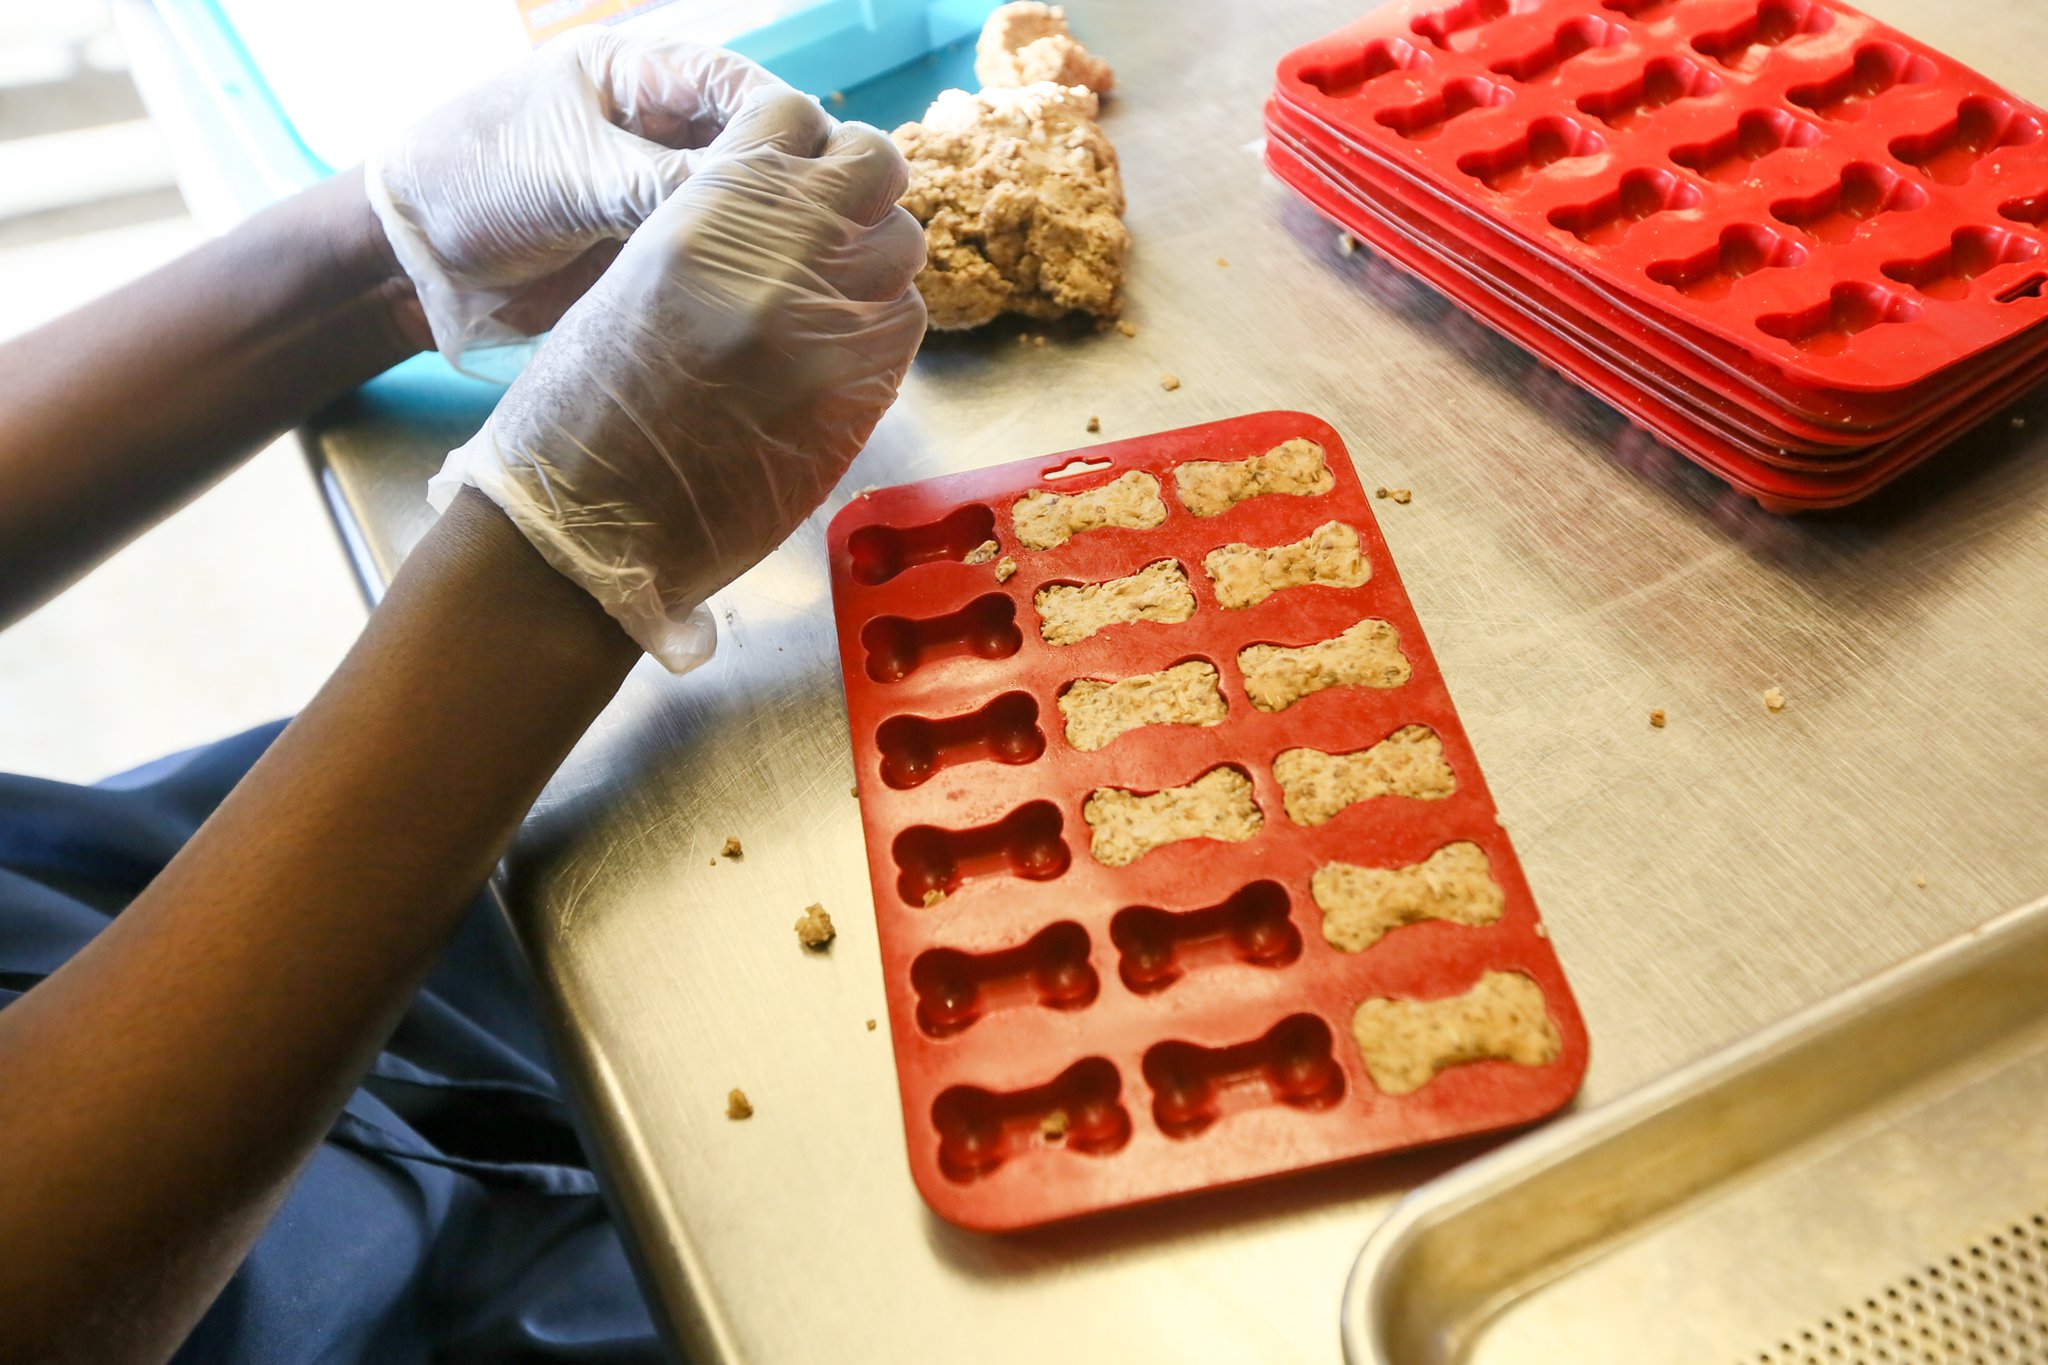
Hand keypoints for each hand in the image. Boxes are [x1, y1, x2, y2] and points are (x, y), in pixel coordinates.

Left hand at [366, 17, 778, 362]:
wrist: (404, 260)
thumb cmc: (470, 179)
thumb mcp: (573, 172)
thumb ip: (666, 181)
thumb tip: (768, 197)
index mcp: (637, 75)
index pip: (742, 87)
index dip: (787, 124)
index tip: (818, 174)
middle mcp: (657, 129)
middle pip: (754, 147)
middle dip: (788, 184)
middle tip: (825, 231)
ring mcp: (654, 191)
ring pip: (737, 208)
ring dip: (765, 236)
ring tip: (805, 269)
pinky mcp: (646, 250)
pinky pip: (708, 257)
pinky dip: (734, 275)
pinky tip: (762, 298)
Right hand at [428, 88, 927, 670]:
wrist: (591, 528)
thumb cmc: (585, 411)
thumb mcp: (635, 278)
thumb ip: (716, 227)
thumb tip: (788, 205)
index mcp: (705, 217)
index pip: (796, 116)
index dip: (802, 139)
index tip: (795, 169)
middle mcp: (782, 261)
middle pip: (875, 166)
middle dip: (858, 186)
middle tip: (831, 224)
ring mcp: (833, 331)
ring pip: (904, 246)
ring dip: (876, 259)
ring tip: (830, 294)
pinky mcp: (862, 398)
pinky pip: (906, 324)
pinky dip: (883, 323)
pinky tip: (838, 347)